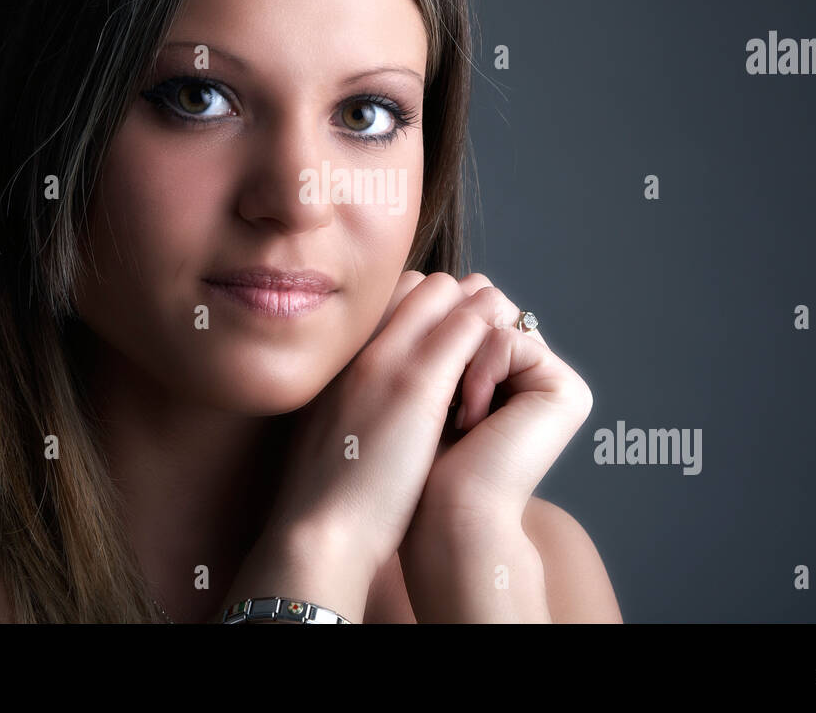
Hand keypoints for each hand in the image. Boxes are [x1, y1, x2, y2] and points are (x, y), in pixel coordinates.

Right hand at [258, 270, 530, 586]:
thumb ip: (352, 399)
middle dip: (457, 305)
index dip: (428, 311)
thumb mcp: (328, 430)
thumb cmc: (327, 496)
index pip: (392, 295)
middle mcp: (360, 345)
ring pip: (447, 292)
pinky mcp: (418, 384)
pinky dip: (489, 338)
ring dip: (477, 316)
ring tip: (490, 359)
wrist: (317, 531)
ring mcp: (387, 359)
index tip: (449, 344)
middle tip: (477, 349)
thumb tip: (378, 402)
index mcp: (338, 356)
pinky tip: (498, 373)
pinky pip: (468, 327)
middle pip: (421, 283)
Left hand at [407, 272, 592, 532]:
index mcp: (488, 367)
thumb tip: (460, 281)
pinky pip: (509, 340)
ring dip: (460, 356)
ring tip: (452, 414)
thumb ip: (437, 328)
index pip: (453, 301)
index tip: (405, 384)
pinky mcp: (565, 392)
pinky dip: (482, 371)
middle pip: (476, 302)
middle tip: (432, 399)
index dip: (422, 325)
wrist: (435, 519)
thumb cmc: (406, 465)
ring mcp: (546, 379)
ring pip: (490, 314)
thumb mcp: (411, 384)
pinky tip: (473, 419)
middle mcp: (521, 369)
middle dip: (446, 337)